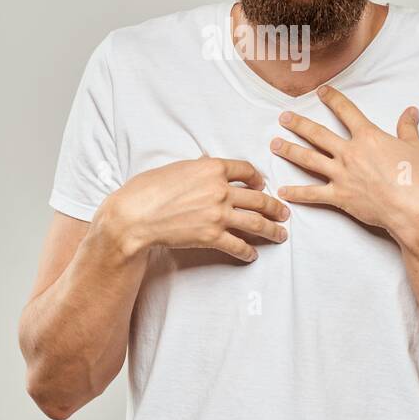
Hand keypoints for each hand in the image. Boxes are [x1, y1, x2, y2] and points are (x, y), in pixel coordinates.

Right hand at [98, 157, 289, 262]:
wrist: (134, 215)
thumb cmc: (147, 189)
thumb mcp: (175, 168)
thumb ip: (197, 168)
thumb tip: (207, 164)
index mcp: (212, 168)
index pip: (246, 170)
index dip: (258, 179)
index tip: (263, 186)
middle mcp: (220, 189)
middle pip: (259, 198)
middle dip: (276, 207)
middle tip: (284, 213)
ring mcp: (218, 214)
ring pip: (256, 222)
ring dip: (273, 230)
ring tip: (281, 235)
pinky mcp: (211, 236)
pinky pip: (238, 245)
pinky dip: (248, 252)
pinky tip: (252, 255)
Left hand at [270, 84, 418, 238]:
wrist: (414, 208)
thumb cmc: (418, 178)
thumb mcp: (415, 147)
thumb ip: (408, 128)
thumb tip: (411, 111)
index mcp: (368, 137)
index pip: (346, 112)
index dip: (333, 99)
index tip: (321, 91)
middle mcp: (350, 153)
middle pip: (318, 134)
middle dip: (299, 124)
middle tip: (283, 118)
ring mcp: (342, 175)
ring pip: (309, 160)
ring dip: (290, 151)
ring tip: (274, 145)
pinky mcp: (339, 197)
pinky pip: (313, 194)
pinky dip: (297, 193)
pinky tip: (283, 191)